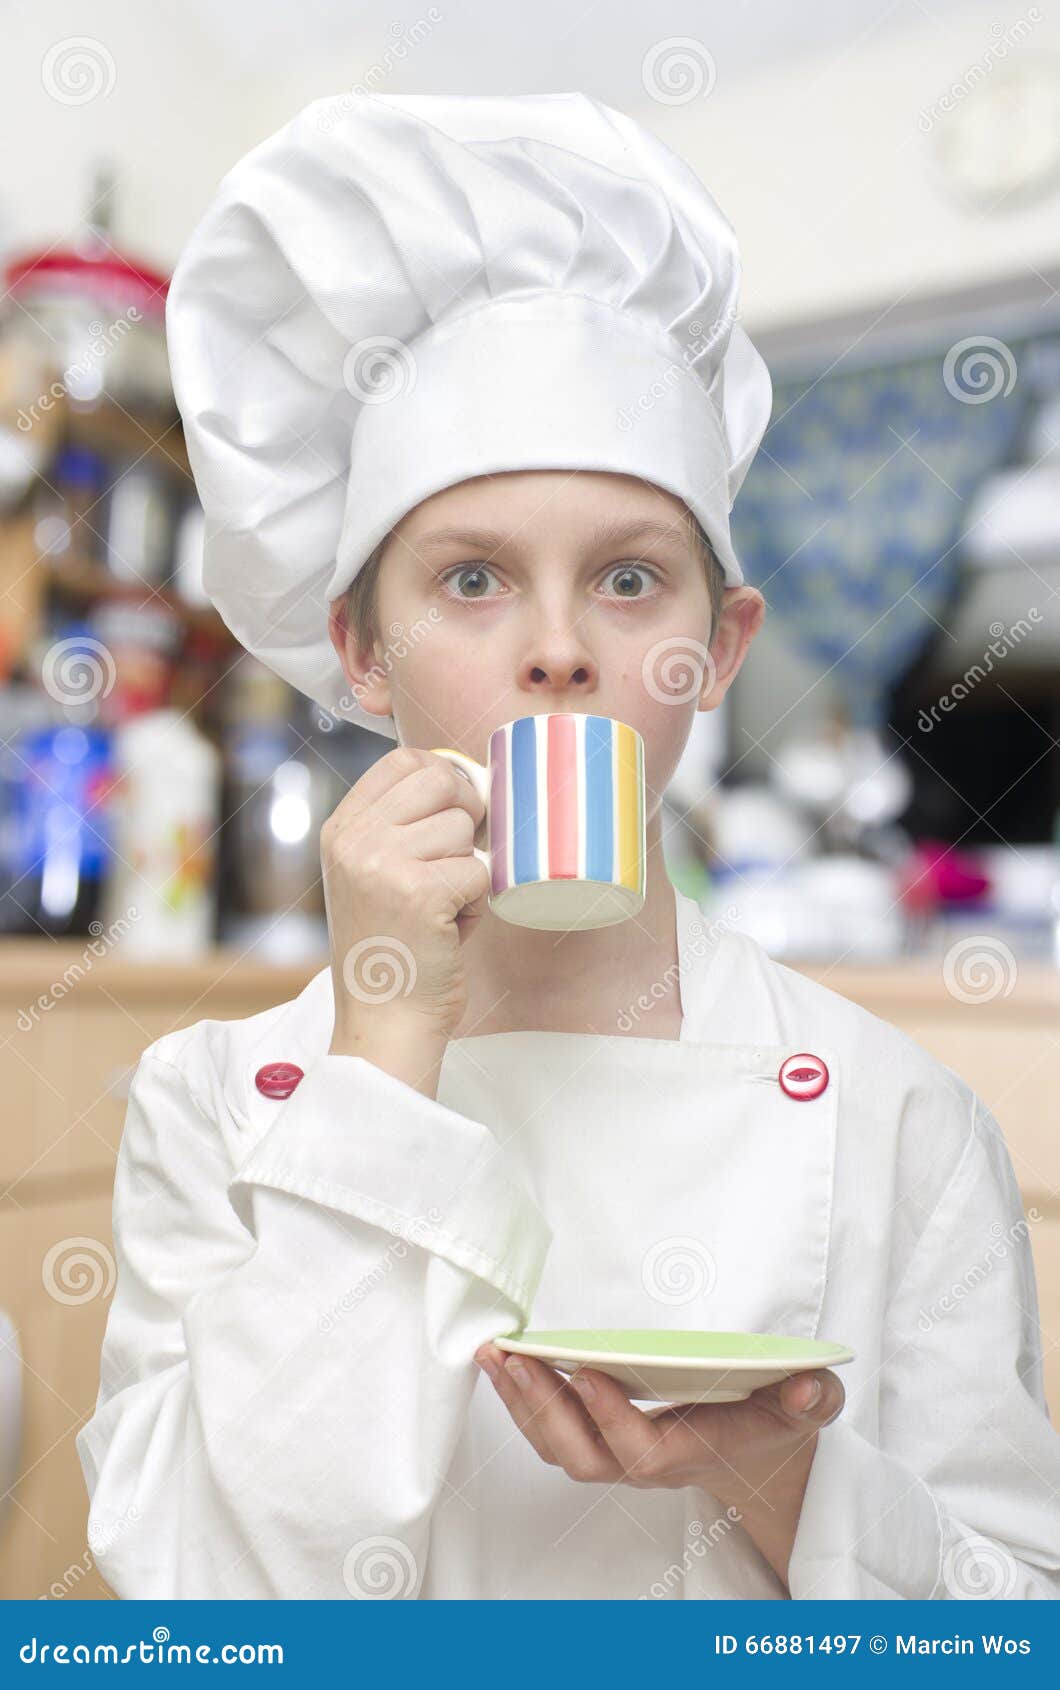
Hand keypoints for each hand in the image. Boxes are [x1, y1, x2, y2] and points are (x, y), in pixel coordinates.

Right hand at [322, 746, 489, 1049]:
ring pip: (463, 828)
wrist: (385, 1020)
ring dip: (468, 868)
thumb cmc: (393, 948)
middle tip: (462, 853)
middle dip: (467, 812)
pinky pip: (477, 871)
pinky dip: (476, 903)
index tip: (455, 808)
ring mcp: (382, 864)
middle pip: (438, 780)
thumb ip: (400, 826)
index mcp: (341, 829)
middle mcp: (354, 840)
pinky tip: (449, 929)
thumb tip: (463, 778)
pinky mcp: (418, 893)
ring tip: (444, 906)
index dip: (443, 776)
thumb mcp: (373, 873)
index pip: (402, 760)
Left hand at [474, 1342, 843, 1511]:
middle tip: (514, 1360)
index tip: (586, 1371)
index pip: (644, 1453)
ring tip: (494, 1354)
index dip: (611, 1419)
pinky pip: (552, 1432)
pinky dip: (523, 1399)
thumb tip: (805, 1387)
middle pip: (583, 1458)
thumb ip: (812, 1398)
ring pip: (558, 1448)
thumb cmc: (776, 1422)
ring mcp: (620, 1454)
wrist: (760, 1456)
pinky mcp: (601, 1438)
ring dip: (521, 1404)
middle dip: (544, 1412)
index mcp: (696, 1451)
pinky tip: (505, 1362)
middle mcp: (649, 1462)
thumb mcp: (809, 1406)